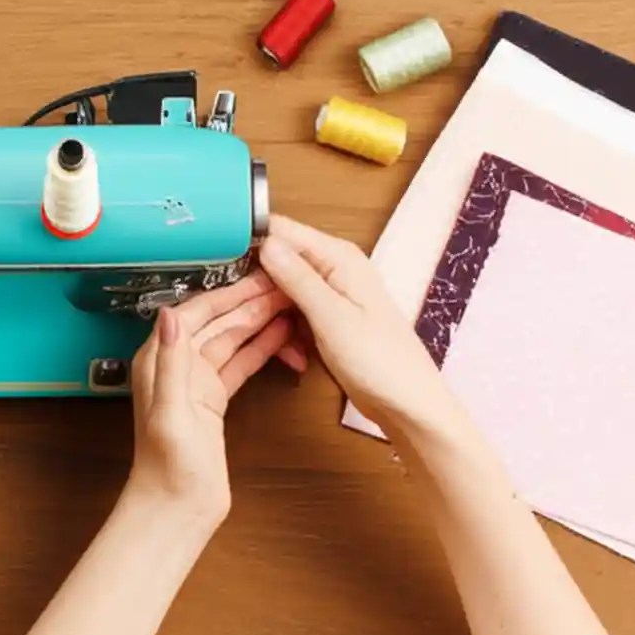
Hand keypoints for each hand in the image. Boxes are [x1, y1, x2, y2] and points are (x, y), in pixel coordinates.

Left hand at [128, 271, 296, 522]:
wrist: (176, 509)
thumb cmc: (167, 468)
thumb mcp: (170, 411)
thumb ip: (170, 362)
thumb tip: (167, 315)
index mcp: (158, 362)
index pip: (194, 313)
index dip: (227, 294)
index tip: (257, 278)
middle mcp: (175, 367)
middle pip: (216, 322)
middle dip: (248, 302)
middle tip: (284, 285)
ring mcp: (196, 383)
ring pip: (232, 341)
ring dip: (259, 322)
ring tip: (290, 302)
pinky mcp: (214, 401)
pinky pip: (239, 364)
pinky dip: (260, 348)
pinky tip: (281, 335)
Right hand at [257, 214, 452, 428]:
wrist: (408, 404)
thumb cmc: (380, 361)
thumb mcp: (332, 318)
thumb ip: (297, 278)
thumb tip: (265, 242)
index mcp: (338, 257)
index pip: (281, 231)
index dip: (250, 245)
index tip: (225, 269)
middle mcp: (333, 268)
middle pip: (276, 263)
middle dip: (259, 290)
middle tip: (249, 319)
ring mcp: (330, 294)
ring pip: (280, 292)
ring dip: (271, 317)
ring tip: (280, 346)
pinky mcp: (326, 318)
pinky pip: (292, 315)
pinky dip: (286, 334)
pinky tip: (294, 358)